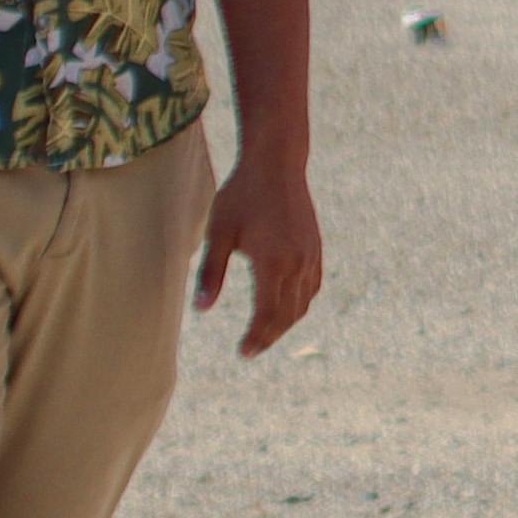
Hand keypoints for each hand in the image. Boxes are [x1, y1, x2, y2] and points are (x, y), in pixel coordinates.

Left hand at [194, 153, 326, 354]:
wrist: (277, 165)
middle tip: (251, 350)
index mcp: (273, 262)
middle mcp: (298, 263)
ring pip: (303, 303)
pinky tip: (286, 307)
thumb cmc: (242, 195)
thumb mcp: (219, 233)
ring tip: (266, 333)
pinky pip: (312, 287)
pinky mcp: (316, 248)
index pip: (267, 313)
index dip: (256, 337)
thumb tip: (202, 309)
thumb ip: (211, 273)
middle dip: (270, 336)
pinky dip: (299, 304)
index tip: (243, 353)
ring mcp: (311, 256)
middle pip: (288, 314)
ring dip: (285, 323)